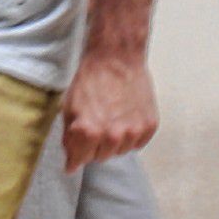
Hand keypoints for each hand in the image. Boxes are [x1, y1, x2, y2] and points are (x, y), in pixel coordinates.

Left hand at [60, 48, 158, 169]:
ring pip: (119, 151)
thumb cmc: (91, 79)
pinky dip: (131, 135)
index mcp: (88, 132)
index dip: (74, 157)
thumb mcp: (70, 107)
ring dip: (113, 141)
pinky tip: (125, 117)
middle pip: (100, 157)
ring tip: (111, 117)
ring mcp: (133, 131)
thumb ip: (69, 137)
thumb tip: (71, 161)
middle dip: (93, 146)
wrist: (116, 58)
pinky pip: (137, 144)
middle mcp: (112, 135)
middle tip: (95, 124)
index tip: (73, 159)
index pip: (79, 161)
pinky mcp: (149, 126)